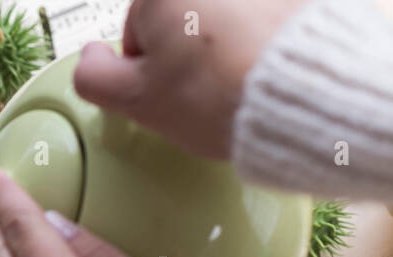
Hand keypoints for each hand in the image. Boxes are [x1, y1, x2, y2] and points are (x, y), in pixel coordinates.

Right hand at [73, 0, 308, 158]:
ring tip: (237, 78)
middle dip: (186, 51)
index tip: (165, 88)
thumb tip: (90, 61)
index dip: (146, 67)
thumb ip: (94, 79)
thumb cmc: (222, 92)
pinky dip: (256, 40)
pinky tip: (262, 64)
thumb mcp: (136, 99)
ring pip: (222, 18)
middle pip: (180, 17)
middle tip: (202, 88)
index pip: (136, 28)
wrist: (305, 90)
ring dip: (222, 45)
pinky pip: (258, 19)